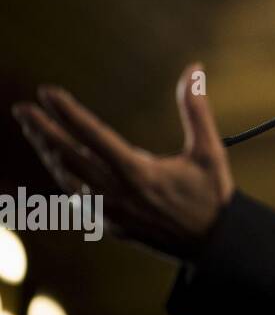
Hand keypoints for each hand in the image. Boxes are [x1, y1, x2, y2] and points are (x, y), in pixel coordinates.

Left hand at [9, 62, 235, 262]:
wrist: (213, 245)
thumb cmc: (211, 196)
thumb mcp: (210, 150)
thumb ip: (196, 110)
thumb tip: (194, 69)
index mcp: (138, 173)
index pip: (92, 135)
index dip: (67, 112)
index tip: (47, 93)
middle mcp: (117, 193)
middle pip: (68, 157)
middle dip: (42, 131)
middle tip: (22, 110)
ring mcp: (109, 213)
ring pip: (67, 179)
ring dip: (48, 153)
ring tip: (34, 132)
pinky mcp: (109, 226)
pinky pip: (77, 199)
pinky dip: (63, 177)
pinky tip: (58, 165)